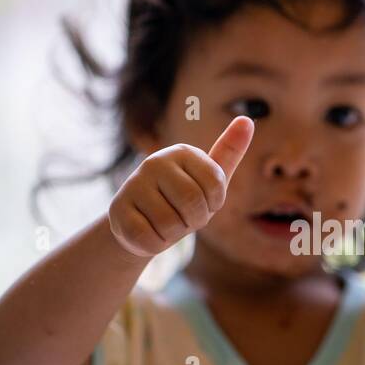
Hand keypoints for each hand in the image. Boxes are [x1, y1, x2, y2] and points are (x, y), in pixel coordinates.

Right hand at [108, 116, 254, 257]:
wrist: (141, 223)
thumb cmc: (181, 200)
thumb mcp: (208, 179)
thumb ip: (228, 152)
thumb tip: (247, 120)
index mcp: (182, 152)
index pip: (215, 184)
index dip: (213, 205)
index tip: (203, 203)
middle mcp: (155, 161)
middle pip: (193, 203)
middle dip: (194, 220)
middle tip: (184, 217)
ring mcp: (134, 184)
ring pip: (170, 224)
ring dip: (174, 234)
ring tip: (165, 224)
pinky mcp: (118, 210)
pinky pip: (149, 238)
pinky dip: (156, 244)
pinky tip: (148, 232)